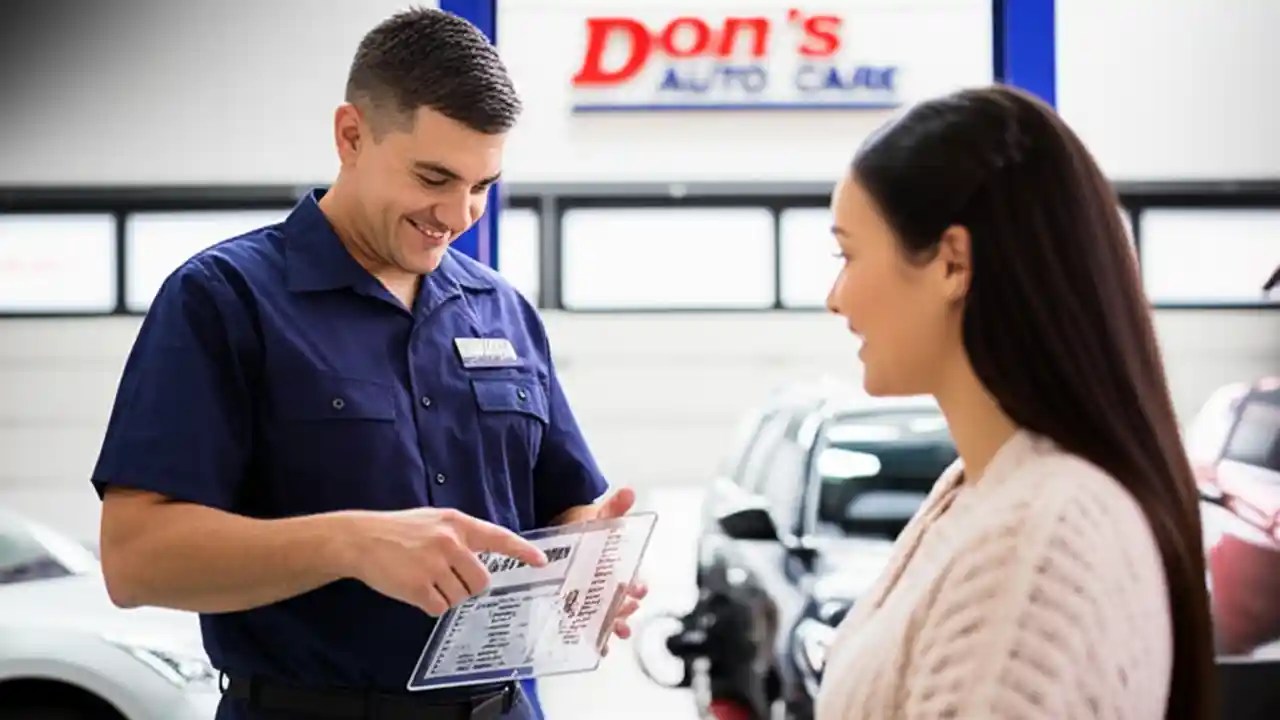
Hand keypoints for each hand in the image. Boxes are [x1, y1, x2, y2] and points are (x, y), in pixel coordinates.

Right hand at [344, 507, 546, 616]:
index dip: (522, 551)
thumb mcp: (434, 521)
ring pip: (460, 597)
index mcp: (456, 524)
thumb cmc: (399, 530)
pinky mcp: (417, 586)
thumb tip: (483, 557)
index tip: (541, 561)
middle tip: (449, 580)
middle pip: (481, 580)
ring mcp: (433, 565)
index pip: (498, 537)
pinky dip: (430, 605)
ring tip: (425, 580)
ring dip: (446, 596)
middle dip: (469, 586)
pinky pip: (439, 608)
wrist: (360, 538)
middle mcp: (449, 543)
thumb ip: (460, 535)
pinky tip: (415, 590)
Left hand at [588, 488, 648, 655]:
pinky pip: (592, 628)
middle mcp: (613, 588)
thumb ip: (614, 508)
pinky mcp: (582, 610)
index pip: (634, 579)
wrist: (568, 541)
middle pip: (622, 602)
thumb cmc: (589, 532)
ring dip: (615, 625)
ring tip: (616, 632)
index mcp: (622, 567)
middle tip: (625, 610)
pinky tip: (599, 647)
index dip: (637, 585)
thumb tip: (629, 491)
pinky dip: (598, 639)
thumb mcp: (599, 519)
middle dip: (626, 608)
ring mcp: (599, 601)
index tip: (638, 589)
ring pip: (610, 617)